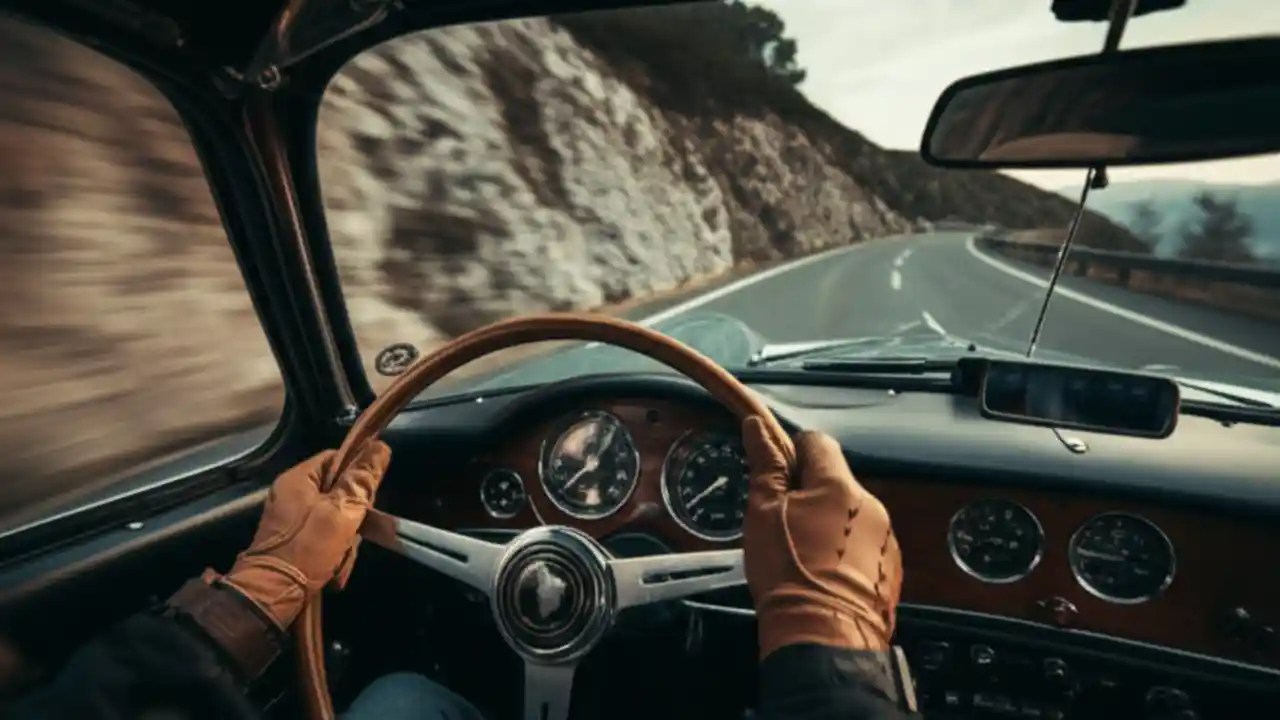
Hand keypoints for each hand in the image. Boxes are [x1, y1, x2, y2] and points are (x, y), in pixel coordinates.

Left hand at [222, 440, 390, 630]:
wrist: (270, 597)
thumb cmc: (306, 549)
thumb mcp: (341, 513)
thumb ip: (361, 481)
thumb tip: (381, 447)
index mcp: (297, 480)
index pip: (336, 458)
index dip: (358, 472)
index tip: (371, 493)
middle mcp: (290, 495)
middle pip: (338, 491)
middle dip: (353, 517)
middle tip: (355, 533)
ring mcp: (290, 521)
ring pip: (335, 519)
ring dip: (345, 541)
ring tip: (342, 559)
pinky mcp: (293, 544)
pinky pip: (323, 539)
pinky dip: (333, 554)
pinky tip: (334, 571)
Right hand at [742, 417, 901, 659]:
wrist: (822, 636)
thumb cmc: (788, 573)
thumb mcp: (763, 514)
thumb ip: (764, 466)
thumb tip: (757, 427)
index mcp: (839, 486)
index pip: (817, 442)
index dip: (792, 453)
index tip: (776, 477)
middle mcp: (871, 505)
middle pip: (835, 481)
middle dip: (810, 495)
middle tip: (783, 523)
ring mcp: (886, 539)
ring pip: (849, 514)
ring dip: (829, 524)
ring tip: (803, 555)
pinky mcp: (891, 569)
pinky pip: (864, 545)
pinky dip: (845, 553)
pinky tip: (824, 575)